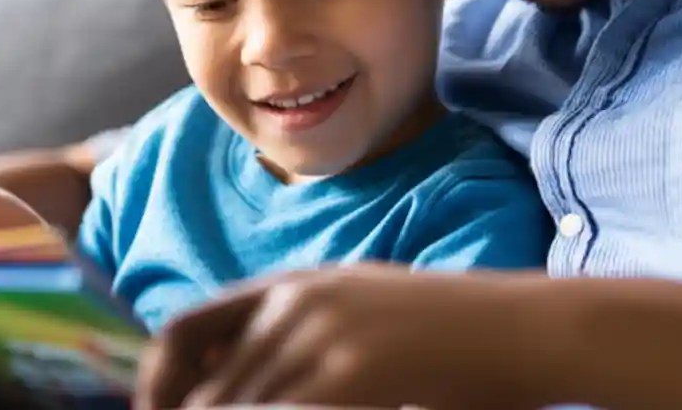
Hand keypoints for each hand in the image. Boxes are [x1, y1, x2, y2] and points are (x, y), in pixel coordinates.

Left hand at [136, 265, 554, 409]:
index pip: (185, 329)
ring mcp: (322, 338)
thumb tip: (231, 385)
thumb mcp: (356, 309)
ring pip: (239, 406)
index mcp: (290, 284)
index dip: (158, 383)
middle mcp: (294, 304)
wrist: (524, 328)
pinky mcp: (351, 376)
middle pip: (208, 389)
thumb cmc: (448, 330)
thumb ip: (293, 334)